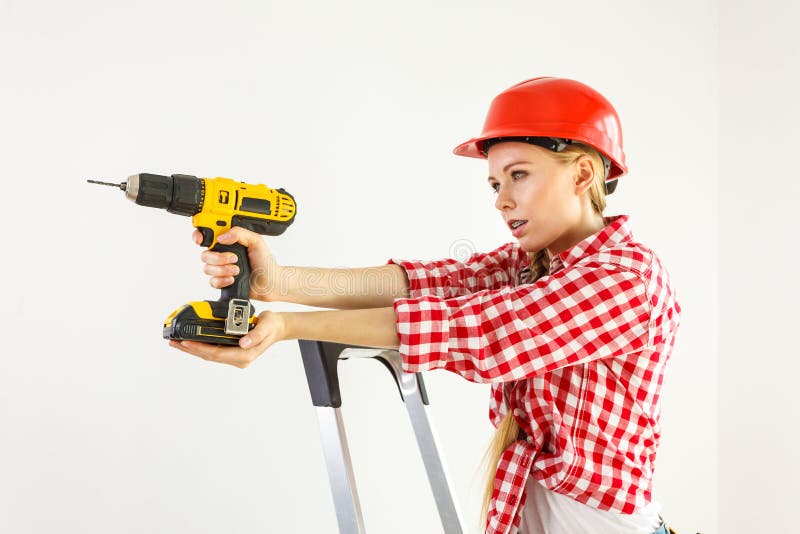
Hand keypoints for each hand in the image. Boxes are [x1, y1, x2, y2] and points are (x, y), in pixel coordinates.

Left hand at [168, 310, 285, 367]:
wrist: (277, 327)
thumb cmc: (272, 325)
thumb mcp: (267, 326)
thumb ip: (257, 335)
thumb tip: (244, 343)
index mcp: (245, 355)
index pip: (217, 353)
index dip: (200, 348)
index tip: (186, 342)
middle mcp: (238, 359)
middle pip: (209, 356)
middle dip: (190, 349)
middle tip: (173, 342)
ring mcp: (235, 356)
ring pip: (209, 354)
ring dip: (193, 348)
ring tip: (177, 342)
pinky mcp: (232, 351)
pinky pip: (213, 350)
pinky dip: (200, 346)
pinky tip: (191, 340)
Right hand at [193, 226, 281, 301]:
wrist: (271, 282)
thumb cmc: (265, 262)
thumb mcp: (256, 241)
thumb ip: (239, 233)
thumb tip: (221, 237)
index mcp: (229, 242)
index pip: (208, 236)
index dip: (199, 236)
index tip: (201, 240)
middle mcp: (222, 255)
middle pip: (205, 254)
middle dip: (218, 258)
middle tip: (234, 258)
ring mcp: (221, 269)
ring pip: (207, 268)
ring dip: (222, 269)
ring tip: (237, 270)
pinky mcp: (222, 282)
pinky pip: (212, 281)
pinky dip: (222, 280)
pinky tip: (232, 279)